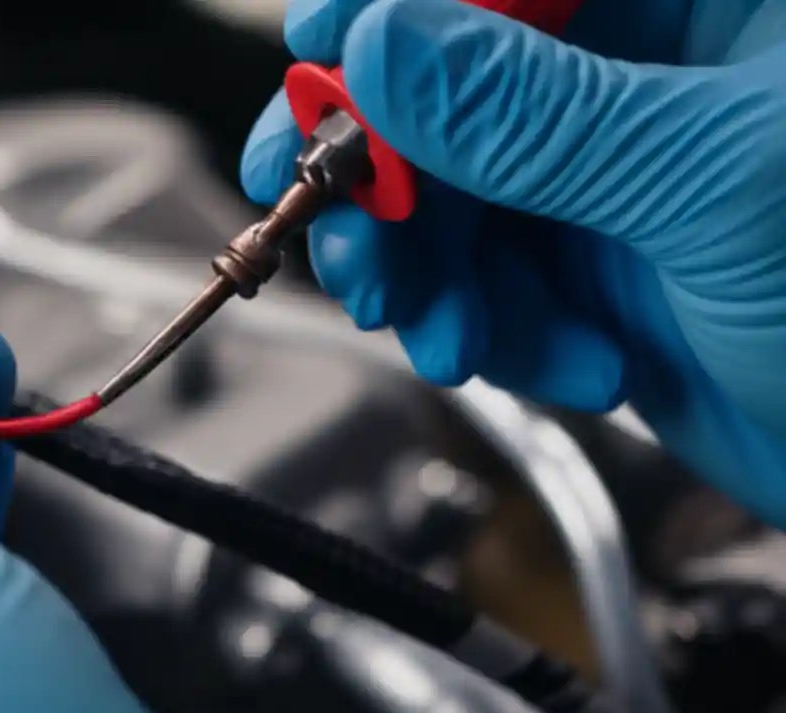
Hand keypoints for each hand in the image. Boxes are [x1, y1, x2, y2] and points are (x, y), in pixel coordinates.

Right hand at [242, 0, 785, 523]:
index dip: (397, 6)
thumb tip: (384, 46)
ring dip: (428, 272)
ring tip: (446, 330)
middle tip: (330, 213)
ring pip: (449, 196)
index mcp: (702, 2)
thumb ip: (535, 113)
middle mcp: (642, 74)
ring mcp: (605, 175)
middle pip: (449, 83)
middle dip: (384, 167)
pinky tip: (560, 361)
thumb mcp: (712, 184)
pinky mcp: (585, 265)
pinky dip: (494, 330)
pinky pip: (484, 280)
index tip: (315, 53)